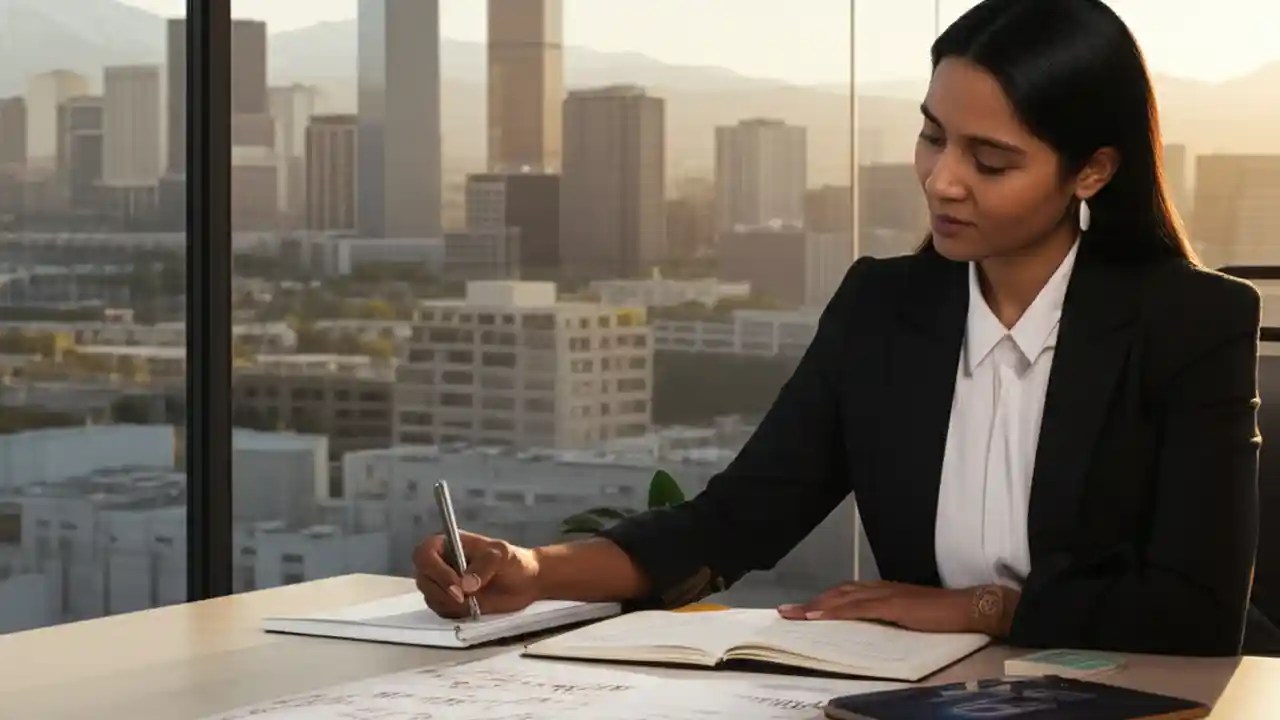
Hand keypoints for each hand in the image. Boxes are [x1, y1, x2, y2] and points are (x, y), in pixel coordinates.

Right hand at [412, 531, 540, 617]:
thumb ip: (484, 566)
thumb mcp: (501, 556)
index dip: (435, 571)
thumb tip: (466, 585)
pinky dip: (456, 612)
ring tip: (476, 599)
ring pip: (431, 598)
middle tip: (469, 597)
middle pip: (423, 579)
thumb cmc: (512, 561)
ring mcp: (442, 585)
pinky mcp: (449, 603)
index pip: (424, 554)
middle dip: (444, 591)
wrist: (526, 582)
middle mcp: (440, 563)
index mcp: (447, 544)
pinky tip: (474, 606)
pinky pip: (441, 611)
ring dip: (452, 603)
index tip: (457, 585)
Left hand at [776, 580, 1011, 634]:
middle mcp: (879, 588)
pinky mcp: (891, 605)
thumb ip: (889, 616)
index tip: (801, 608)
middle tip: (785, 611)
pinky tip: (817, 616)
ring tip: (793, 614)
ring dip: (814, 606)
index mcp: (884, 590)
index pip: (845, 593)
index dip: (822, 600)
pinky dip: (834, 611)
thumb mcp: (909, 615)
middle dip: (810, 602)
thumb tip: (872, 625)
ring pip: (841, 598)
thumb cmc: (943, 614)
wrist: (968, 607)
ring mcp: (884, 594)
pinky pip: (856, 608)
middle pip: (837, 593)